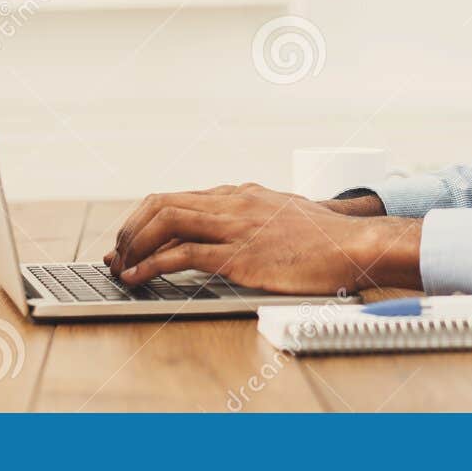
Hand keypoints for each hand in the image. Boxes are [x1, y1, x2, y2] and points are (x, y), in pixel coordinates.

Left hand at [105, 183, 420, 293]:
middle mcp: (234, 203)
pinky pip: (183, 255)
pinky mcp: (240, 256)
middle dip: (130, 227)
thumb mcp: (287, 212)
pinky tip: (138, 277)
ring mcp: (236, 227)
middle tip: (116, 251)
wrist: (355, 245)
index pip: (180, 196)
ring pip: (166, 221)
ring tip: (120, 266)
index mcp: (242, 193)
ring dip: (133, 244)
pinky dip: (151, 265)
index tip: (132, 237)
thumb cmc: (328, 238)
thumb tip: (238, 225)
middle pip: (163, 202)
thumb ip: (258, 214)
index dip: (147, 217)